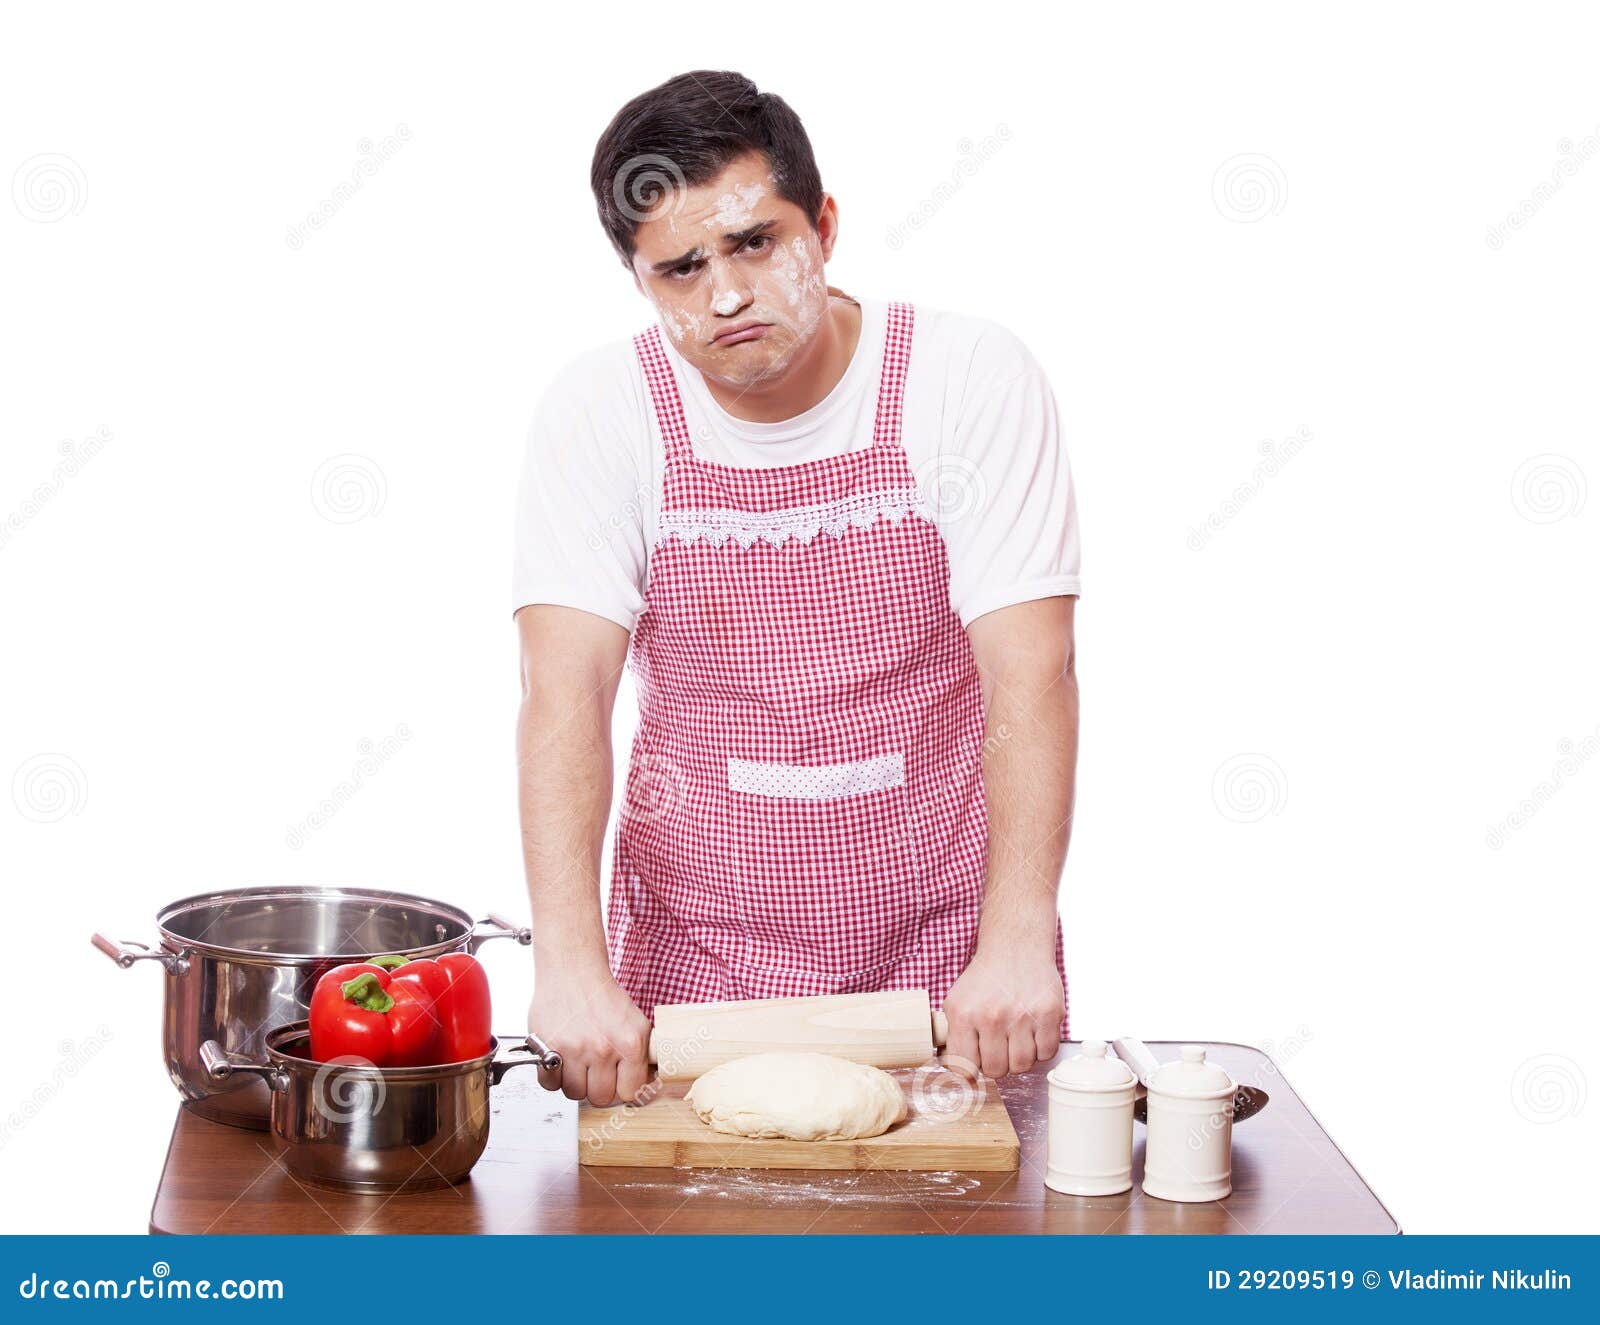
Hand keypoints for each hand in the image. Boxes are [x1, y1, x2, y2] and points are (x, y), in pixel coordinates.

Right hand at [529, 964, 651, 1105]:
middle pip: (601, 1097)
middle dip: (598, 1087)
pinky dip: (553, 1077)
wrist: (573, 971)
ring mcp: (575, 1050)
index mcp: (631, 1043)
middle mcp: (604, 1049)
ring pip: (574, 1093)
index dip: (622, 1087)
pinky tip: (560, 1061)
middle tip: (596, 1071)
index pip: (630, 1092)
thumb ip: (641, 1055)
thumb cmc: (602, 995)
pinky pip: (550, 1084)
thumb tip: (646, 1082)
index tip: (618, 1080)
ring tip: (577, 1063)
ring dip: (575, 1082)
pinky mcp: (549, 1047)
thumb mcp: (636, 1022)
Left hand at [940, 945, 1062, 1080]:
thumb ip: (954, 1037)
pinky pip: (1046, 1054)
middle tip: (997, 1047)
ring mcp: (1022, 1015)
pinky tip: (1033, 1032)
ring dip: (1019, 1057)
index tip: (976, 1064)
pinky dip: (1041, 1049)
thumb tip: (957, 1072)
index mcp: (963, 1014)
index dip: (971, 1071)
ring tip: (1015, 1038)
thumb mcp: (956, 1001)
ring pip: (1022, 1065)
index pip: (965, 1068)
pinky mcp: (1050, 1013)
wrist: (1015, 947)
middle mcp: (992, 1016)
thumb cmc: (986, 978)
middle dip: (997, 1063)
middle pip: (996, 1070)